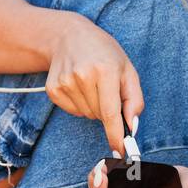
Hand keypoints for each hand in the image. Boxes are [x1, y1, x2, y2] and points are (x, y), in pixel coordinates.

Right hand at [45, 15, 144, 155]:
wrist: (69, 36)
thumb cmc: (103, 53)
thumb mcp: (127, 69)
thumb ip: (134, 99)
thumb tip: (132, 126)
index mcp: (105, 70)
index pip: (110, 112)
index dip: (116, 135)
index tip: (120, 151)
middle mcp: (83, 76)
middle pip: (100, 116)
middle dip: (107, 111)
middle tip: (106, 89)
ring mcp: (65, 83)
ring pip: (86, 115)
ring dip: (93, 107)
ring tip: (91, 84)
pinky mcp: (53, 89)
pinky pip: (73, 111)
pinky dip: (79, 104)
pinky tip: (79, 86)